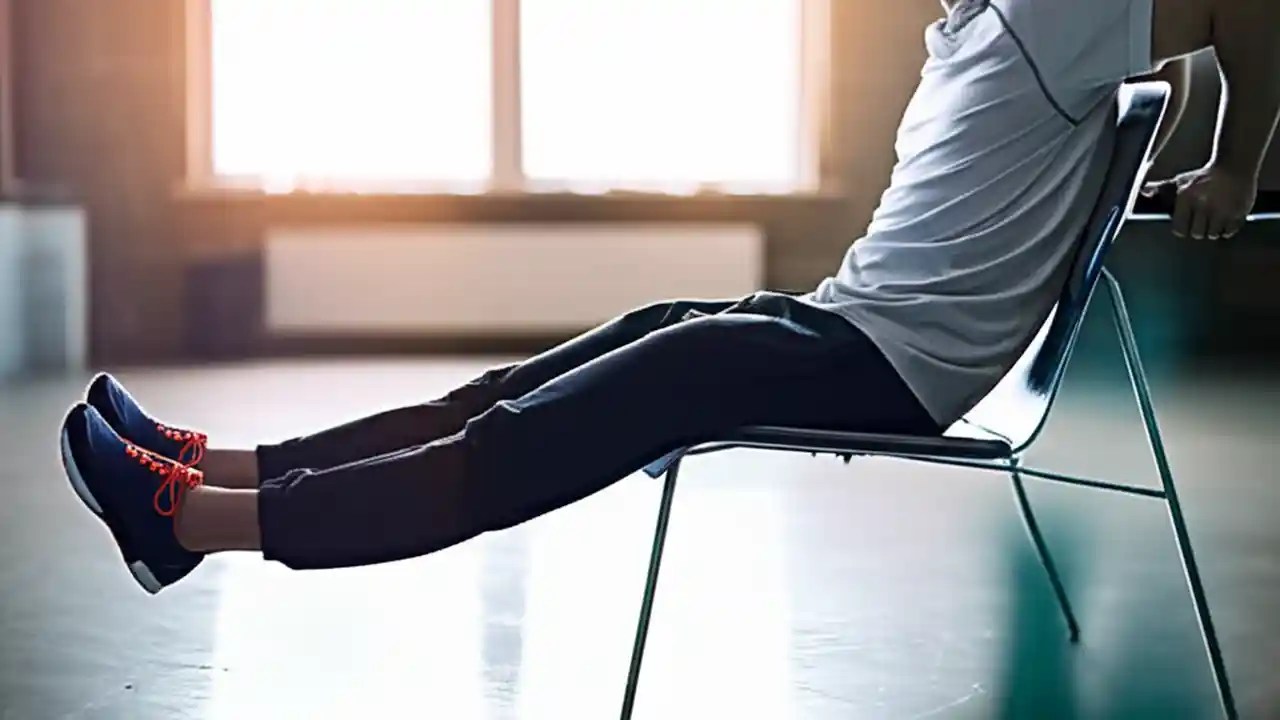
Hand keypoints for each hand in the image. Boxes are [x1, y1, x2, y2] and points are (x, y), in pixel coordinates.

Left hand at [1141, 165, 1257, 239]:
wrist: (1234, 165)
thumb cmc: (1204, 177)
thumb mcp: (1181, 181)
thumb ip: (1160, 188)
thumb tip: (1143, 192)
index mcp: (1187, 198)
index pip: (1179, 228)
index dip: (1181, 228)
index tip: (1185, 224)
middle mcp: (1205, 206)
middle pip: (1197, 233)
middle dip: (1197, 229)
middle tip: (1201, 221)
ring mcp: (1223, 210)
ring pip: (1213, 234)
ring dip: (1212, 230)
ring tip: (1213, 219)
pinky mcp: (1240, 213)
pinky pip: (1230, 232)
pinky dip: (1227, 229)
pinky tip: (1225, 220)